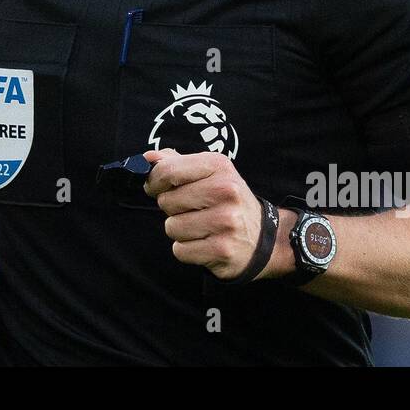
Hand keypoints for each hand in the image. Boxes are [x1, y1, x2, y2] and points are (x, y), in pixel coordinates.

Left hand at [143, 148, 285, 281]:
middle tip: (192, 210)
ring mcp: (226, 221)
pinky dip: (186, 249)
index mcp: (219, 166)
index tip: (157, 187)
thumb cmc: (226, 201)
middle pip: (166, 201)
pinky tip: (204, 242)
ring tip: (200, 227)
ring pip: (171, 227)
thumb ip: (176, 162)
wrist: (262, 237)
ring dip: (179, 230)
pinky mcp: (223, 249)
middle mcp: (226, 191)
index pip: (168, 170)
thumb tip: (148, 158)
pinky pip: (180, 250)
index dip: (154, 181)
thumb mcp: (209, 173)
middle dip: (172, 208)